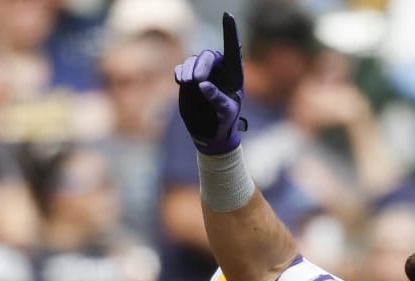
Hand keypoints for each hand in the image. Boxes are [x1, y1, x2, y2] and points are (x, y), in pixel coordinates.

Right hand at [173, 13, 247, 153]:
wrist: (210, 132)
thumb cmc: (225, 121)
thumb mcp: (226, 112)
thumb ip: (217, 98)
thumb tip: (203, 85)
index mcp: (234, 74)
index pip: (233, 48)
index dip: (230, 31)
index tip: (228, 15)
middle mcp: (219, 70)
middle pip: (208, 55)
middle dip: (201, 65)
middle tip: (197, 81)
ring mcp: (203, 73)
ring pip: (193, 60)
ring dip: (189, 69)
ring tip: (186, 83)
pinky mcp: (189, 79)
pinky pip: (182, 67)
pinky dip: (180, 71)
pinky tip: (180, 80)